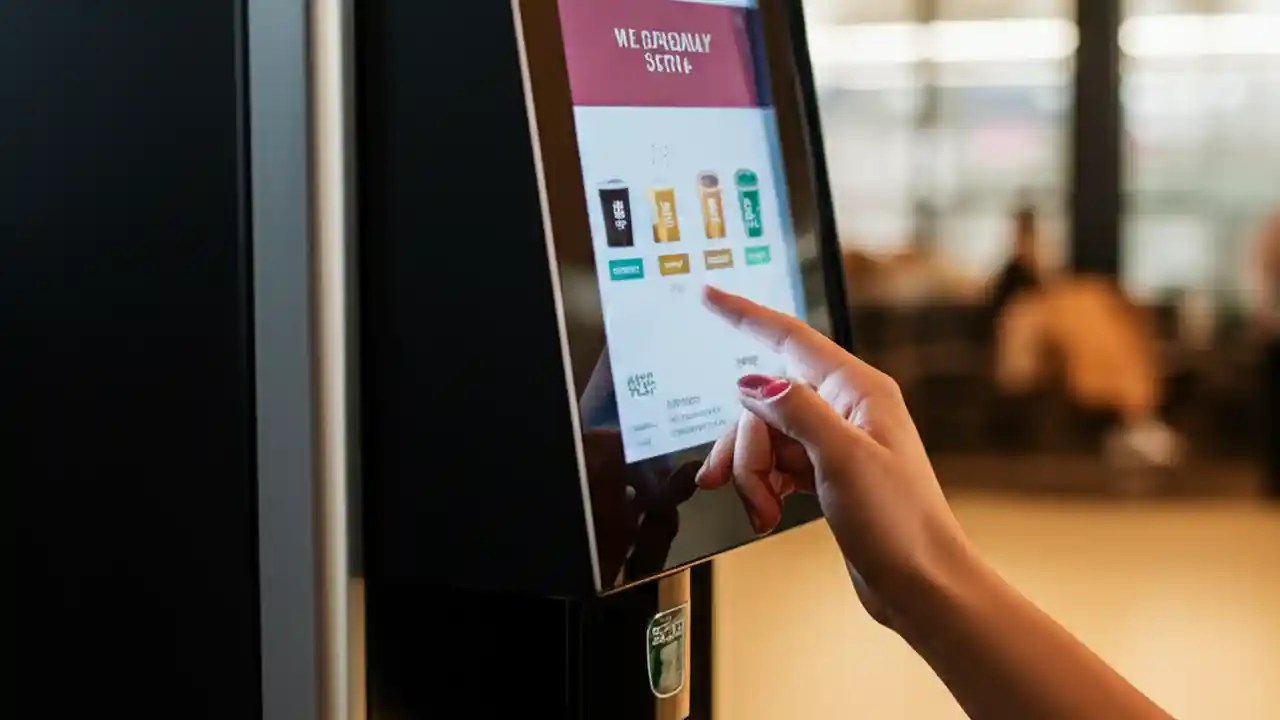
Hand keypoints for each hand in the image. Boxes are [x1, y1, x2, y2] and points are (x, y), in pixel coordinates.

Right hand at [695, 286, 973, 629]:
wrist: (921, 584)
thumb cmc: (900, 523)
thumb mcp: (842, 459)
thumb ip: (795, 412)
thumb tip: (753, 383)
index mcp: (858, 390)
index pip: (790, 338)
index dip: (746, 315)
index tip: (709, 296)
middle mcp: (846, 408)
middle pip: (766, 402)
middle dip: (747, 446)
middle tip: (746, 487)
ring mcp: (835, 441)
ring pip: (765, 437)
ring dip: (753, 474)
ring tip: (761, 510)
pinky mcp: (826, 472)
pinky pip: (775, 463)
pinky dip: (763, 487)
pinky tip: (767, 512)